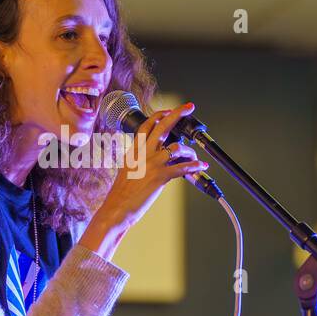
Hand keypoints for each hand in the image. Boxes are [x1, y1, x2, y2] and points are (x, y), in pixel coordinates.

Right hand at [78, 103, 208, 259]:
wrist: (116, 208)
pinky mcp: (160, 177)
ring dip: (189, 151)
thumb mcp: (127, 170)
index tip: (168, 110)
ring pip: (176, 147)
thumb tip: (155, 157)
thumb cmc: (121, 193)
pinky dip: (194, 166)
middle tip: (188, 107)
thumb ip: (140, 160)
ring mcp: (152, 164)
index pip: (146, 126)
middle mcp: (143, 154)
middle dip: (177, 114)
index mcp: (134, 151)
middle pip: (162, 127)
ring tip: (194, 157)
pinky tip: (200, 166)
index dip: (159, 116)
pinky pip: (182, 167)